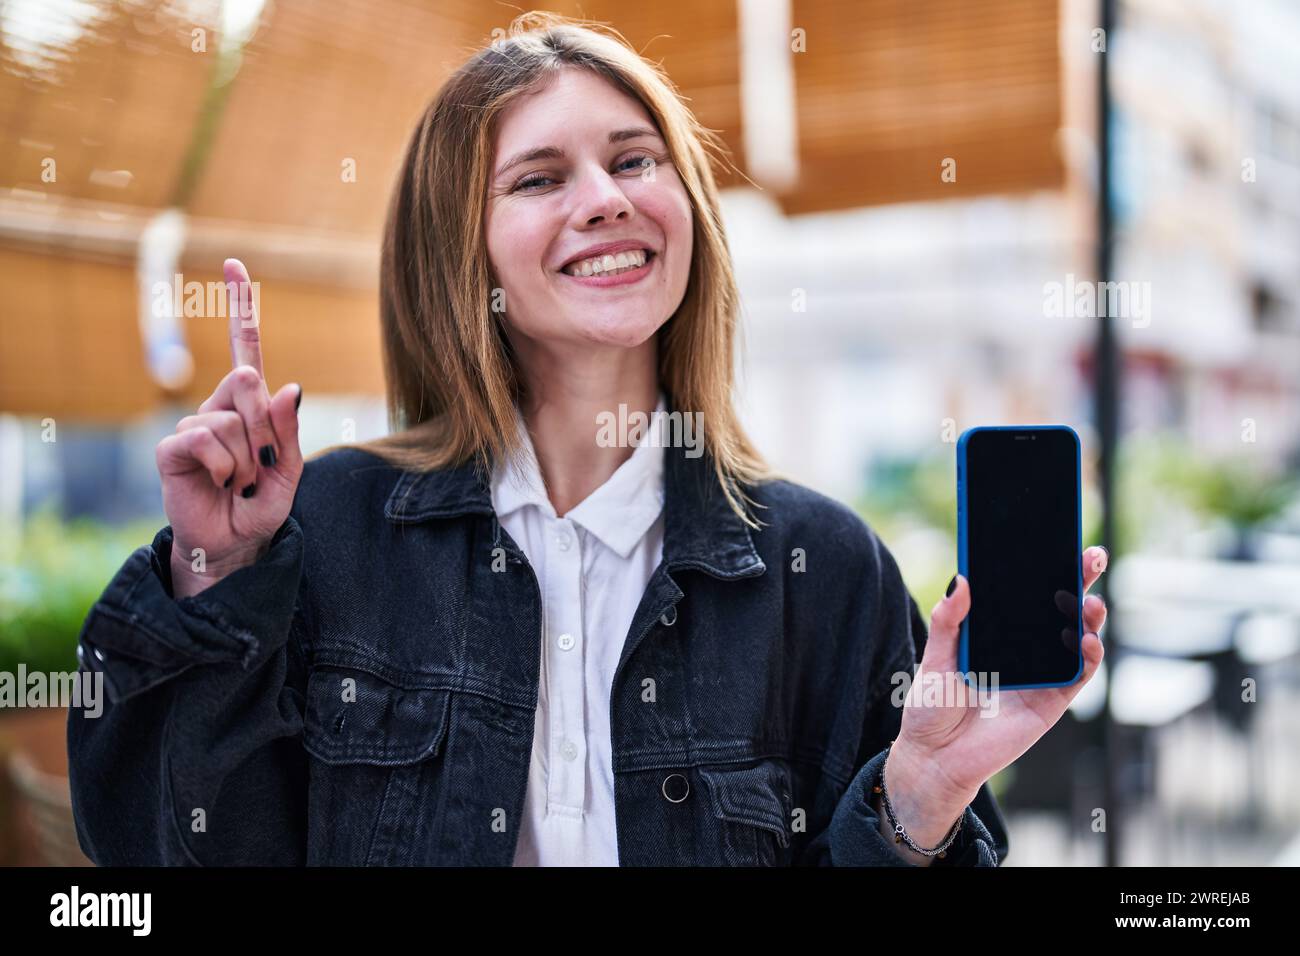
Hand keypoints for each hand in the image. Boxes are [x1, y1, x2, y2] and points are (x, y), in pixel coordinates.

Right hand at [155, 259, 302, 596]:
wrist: (233, 542)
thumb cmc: (261, 505)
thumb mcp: (289, 470)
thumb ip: (289, 431)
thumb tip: (290, 388)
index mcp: (251, 406)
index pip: (245, 348)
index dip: (240, 307)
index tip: (234, 265)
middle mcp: (220, 407)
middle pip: (248, 382)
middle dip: (266, 427)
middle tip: (262, 465)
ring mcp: (194, 424)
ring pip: (230, 419)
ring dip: (247, 459)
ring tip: (241, 482)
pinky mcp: (172, 447)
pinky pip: (205, 440)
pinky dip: (225, 466)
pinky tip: (220, 482)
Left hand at [890, 546, 1109, 811]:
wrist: (935, 758)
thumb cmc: (931, 707)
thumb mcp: (935, 658)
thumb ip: (949, 622)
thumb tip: (961, 579)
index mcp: (996, 632)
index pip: (1026, 593)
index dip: (1044, 568)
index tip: (1057, 540)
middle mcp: (1023, 648)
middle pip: (1059, 609)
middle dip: (1080, 581)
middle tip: (1092, 557)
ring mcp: (1040, 673)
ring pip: (1076, 637)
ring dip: (1089, 617)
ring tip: (1090, 603)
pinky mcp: (1050, 702)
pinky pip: (1077, 676)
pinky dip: (1087, 657)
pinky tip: (1085, 640)